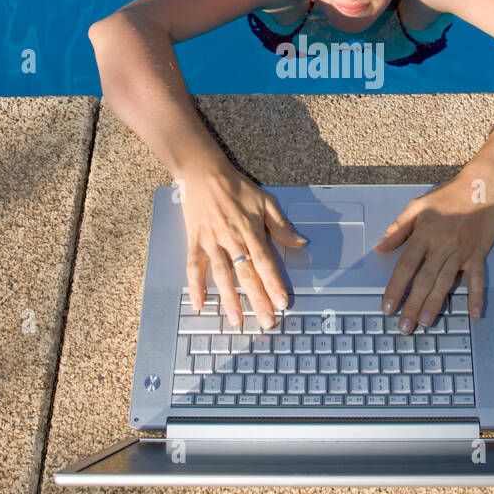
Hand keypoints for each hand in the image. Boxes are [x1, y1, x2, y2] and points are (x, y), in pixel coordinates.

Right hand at [178, 160, 306, 328]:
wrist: (204, 173)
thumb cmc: (236, 188)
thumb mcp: (265, 202)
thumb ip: (282, 226)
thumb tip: (300, 242)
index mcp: (250, 230)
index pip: (265, 262)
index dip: (274, 283)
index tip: (283, 302)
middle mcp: (231, 239)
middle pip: (246, 274)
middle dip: (257, 299)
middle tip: (266, 320)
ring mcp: (211, 242)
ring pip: (221, 275)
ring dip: (229, 298)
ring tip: (237, 319)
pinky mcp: (195, 242)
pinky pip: (193, 267)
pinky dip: (194, 286)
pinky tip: (199, 304)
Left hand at [372, 171, 493, 330]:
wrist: (482, 187)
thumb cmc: (449, 196)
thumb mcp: (418, 206)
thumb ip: (399, 228)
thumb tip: (380, 246)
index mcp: (424, 234)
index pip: (406, 266)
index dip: (395, 288)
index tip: (387, 306)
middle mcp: (442, 245)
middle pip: (424, 280)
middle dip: (412, 305)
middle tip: (404, 327)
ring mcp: (461, 251)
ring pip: (446, 282)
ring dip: (435, 304)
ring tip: (426, 322)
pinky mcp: (478, 254)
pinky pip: (477, 278)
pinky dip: (476, 296)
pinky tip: (473, 313)